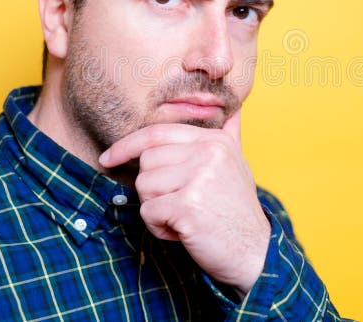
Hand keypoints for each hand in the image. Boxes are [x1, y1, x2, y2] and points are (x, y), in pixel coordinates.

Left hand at [99, 110, 270, 295]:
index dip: (127, 145)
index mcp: (215, 141)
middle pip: (146, 162)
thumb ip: (229, 135)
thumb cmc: (238, 210)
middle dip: (152, 188)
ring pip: (144, 187)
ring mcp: (200, 178)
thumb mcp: (237, 165)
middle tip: (179, 204)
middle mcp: (209, 153)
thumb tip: (234, 110)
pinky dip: (159, 227)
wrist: (255, 252)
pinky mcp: (189, 206)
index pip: (157, 133)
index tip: (107, 158)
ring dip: (156, 209)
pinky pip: (148, 211)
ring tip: (183, 217)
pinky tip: (183, 231)